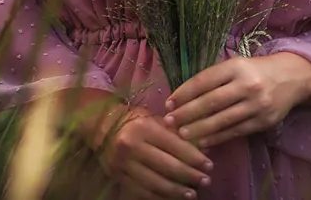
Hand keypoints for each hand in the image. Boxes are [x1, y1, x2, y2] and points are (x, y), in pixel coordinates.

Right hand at [97, 104, 213, 199]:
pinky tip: (173, 197)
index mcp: (144, 128)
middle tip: (205, 181)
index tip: (209, 165)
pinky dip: (159, 196)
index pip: (174, 145)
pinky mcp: (118, 177)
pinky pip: (142, 191)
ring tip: (192, 193)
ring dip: (176, 190)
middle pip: (167, 166)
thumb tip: (201, 147)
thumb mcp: (154, 118)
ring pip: (155, 182)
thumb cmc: (134, 120)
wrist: (101, 127)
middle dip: (189, 175)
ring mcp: (123, 164)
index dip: (194, 157)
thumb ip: (175, 132)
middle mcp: (132, 146)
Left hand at [162, 55, 310, 148]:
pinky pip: (235, 131)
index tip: (168, 103)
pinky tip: (203, 141)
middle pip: (211, 101)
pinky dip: (217, 137)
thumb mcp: (237, 65)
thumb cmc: (257, 71)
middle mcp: (247, 84)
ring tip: (182, 134)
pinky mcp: (263, 121)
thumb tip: (182, 96)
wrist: (292, 78)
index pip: (204, 80)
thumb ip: (214, 78)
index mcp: (237, 66)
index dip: (184, 93)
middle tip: (169, 122)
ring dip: (199, 129)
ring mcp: (257, 104)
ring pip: (222, 120)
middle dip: (187, 113)